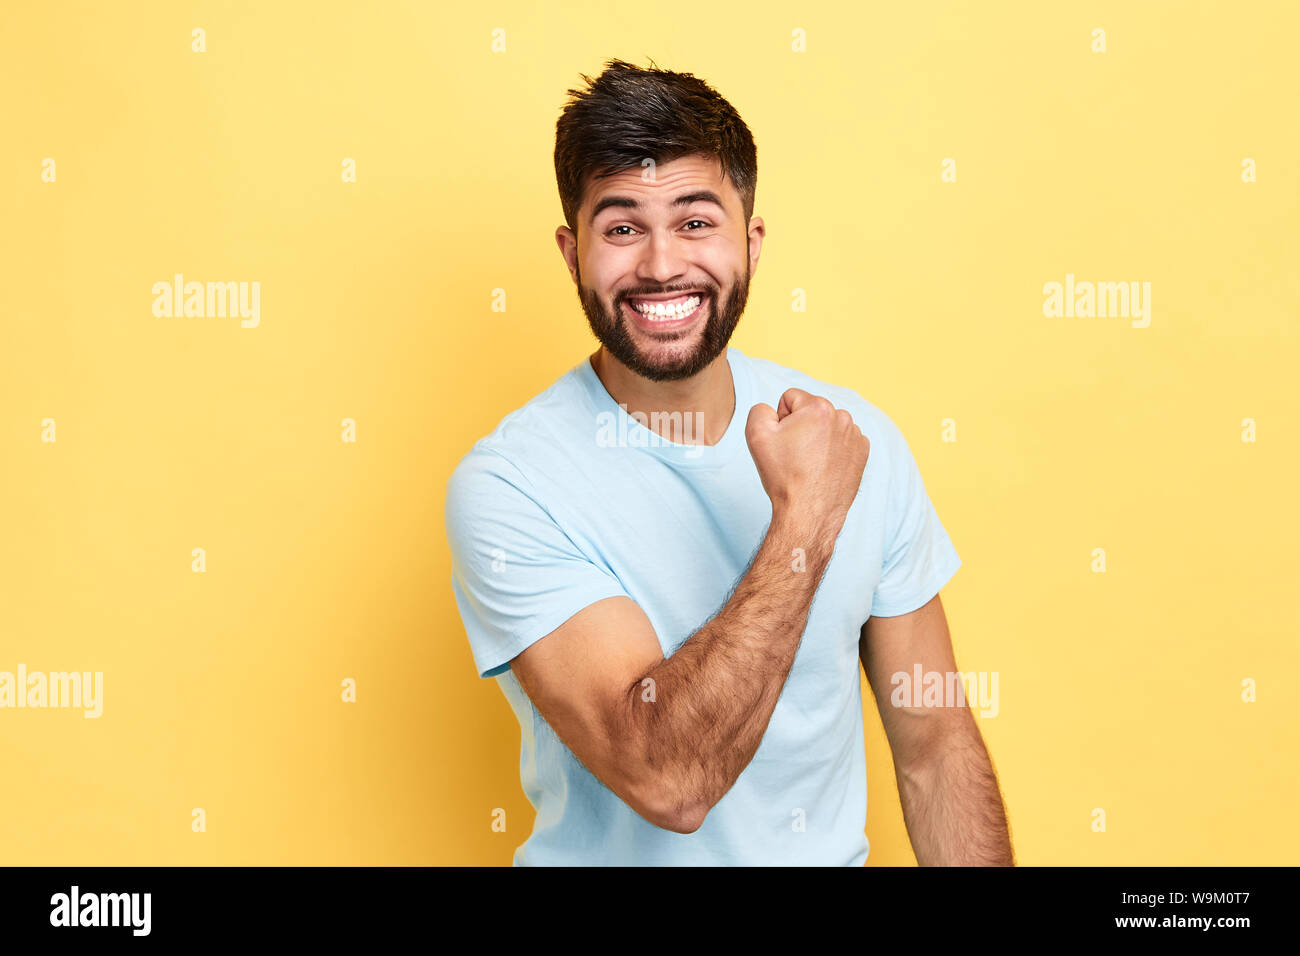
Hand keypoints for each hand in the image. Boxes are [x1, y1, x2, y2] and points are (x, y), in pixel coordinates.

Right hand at [745, 388, 869, 538]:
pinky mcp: (862, 453)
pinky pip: (841, 441)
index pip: (790, 398)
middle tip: (795, 455)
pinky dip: (832, 451)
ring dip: (817, 438)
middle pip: (810, 411)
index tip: (783, 443)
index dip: (780, 420)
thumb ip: (760, 409)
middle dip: (800, 427)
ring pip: (826, 426)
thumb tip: (774, 410)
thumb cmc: (784, 476)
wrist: (809, 513)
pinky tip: (824, 468)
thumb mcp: (756, 435)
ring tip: (810, 464)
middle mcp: (842, 417)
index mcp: (818, 407)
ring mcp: (855, 436)